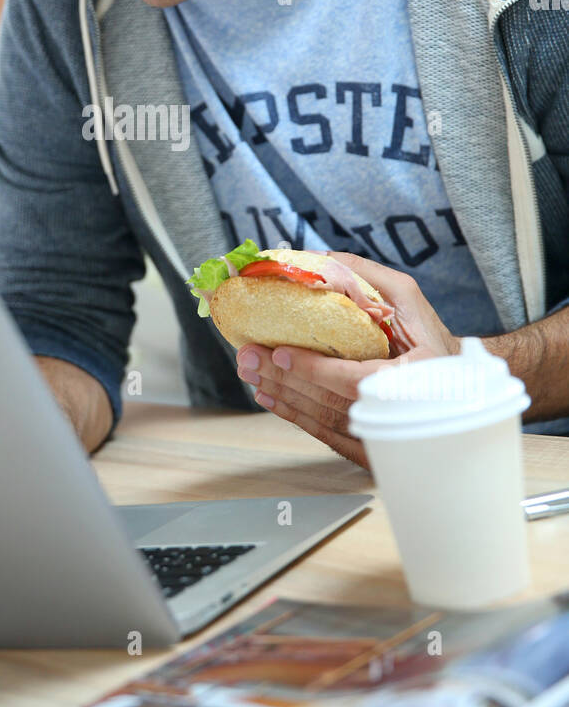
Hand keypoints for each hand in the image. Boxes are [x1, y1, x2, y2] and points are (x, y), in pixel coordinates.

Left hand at [235, 251, 460, 468]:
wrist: (457, 385)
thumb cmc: (430, 336)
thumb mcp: (409, 297)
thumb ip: (368, 278)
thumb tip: (323, 260)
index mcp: (416, 377)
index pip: (357, 380)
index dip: (316, 369)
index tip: (281, 353)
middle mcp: (400, 413)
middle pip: (331, 401)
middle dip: (284, 378)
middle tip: (249, 359)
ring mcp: (385, 435)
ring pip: (325, 420)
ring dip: (284, 396)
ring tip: (252, 373)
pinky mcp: (371, 447)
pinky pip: (327, 433)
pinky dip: (296, 415)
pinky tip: (271, 397)